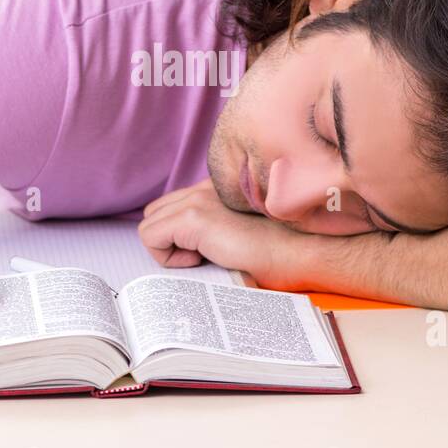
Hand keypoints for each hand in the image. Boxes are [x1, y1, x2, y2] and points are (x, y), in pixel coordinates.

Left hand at [138, 179, 305, 283]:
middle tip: (201, 256)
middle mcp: (204, 188)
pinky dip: (168, 257)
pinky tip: (202, 259)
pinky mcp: (195, 218)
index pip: (171, 206)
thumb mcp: (238, 234)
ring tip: (204, 257)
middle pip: (154, 213)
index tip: (205, 252)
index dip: (178, 235)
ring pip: (149, 225)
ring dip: (169, 249)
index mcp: (215, 189)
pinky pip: (151, 237)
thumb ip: (213, 229)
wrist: (298, 253)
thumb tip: (187, 247)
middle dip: (168, 239)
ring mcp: (198, 199)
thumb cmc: (276, 253)